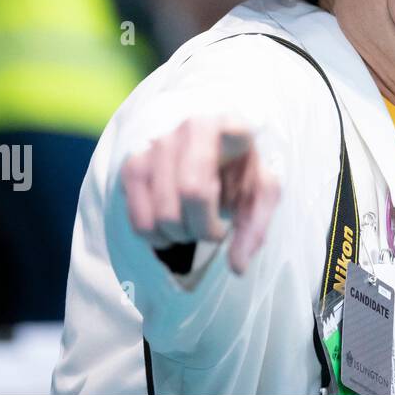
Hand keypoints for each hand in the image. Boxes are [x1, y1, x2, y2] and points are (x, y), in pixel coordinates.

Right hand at [120, 118, 280, 274]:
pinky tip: (173, 227)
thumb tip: (237, 267)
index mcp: (229, 127)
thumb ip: (256, 227)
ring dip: (180, 235)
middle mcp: (190, 128)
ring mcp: (157, 145)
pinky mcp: (133, 166)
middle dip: (202, 228)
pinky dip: (156, 236)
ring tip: (194, 225)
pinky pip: (138, 220)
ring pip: (160, 213)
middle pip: (188, 194)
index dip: (217, 196)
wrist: (216, 152)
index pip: (217, 164)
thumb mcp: (262, 194)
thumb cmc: (241, 172)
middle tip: (214, 231)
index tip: (227, 198)